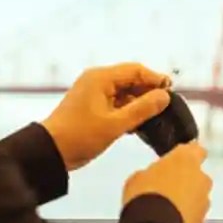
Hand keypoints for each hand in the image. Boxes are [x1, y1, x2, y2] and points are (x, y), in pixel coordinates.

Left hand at [40, 62, 172, 170]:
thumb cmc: (81, 136)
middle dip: (148, 92)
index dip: (155, 79)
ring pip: (124, 92)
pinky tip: (138, 125)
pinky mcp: (92, 106)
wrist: (51, 151)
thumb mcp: (115, 124)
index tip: (171, 93)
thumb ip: (142, 109)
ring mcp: (93, 93)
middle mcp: (97, 80)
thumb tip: (165, 96)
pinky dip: (128, 110)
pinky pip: (116, 102)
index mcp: (101, 78)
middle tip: (165, 108)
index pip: (135, 70)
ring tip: (154, 118)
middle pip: (130, 79)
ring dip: (138, 103)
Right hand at [123, 142, 211, 222]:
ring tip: (167, 207)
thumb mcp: (138, 177)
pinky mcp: (202, 220)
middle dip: (186, 180)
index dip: (188, 154)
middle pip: (197, 175)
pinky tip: (170, 221)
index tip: (179, 160)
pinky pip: (195, 213)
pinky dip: (186, 216)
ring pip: (197, 195)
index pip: (195, 149)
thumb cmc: (144, 196)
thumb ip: (153, 172)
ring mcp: (204, 200)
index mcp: (186, 159)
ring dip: (187, 199)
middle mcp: (201, 177)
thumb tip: (154, 177)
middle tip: (167, 187)